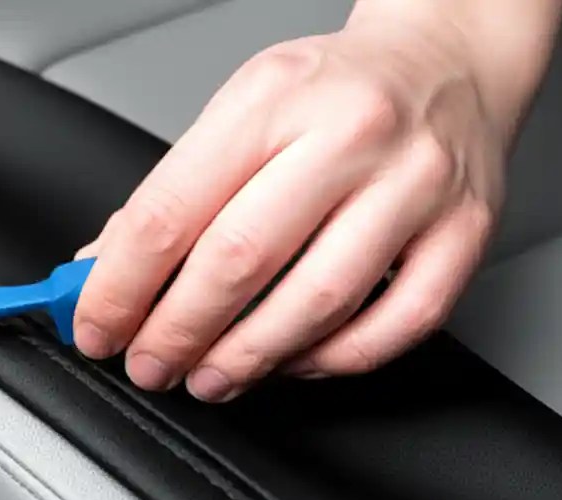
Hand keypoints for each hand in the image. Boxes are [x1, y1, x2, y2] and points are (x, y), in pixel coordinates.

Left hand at [72, 0, 561, 400]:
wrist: (449, 61)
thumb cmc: (339, 91)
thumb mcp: (244, 110)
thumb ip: (177, 191)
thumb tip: (105, 269)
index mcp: (276, 97)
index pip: (172, 209)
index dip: (121, 286)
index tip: (97, 326)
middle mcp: (351, 135)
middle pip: (240, 260)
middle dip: (176, 332)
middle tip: (149, 365)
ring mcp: (416, 186)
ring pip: (317, 302)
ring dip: (247, 358)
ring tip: (209, 377)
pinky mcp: (465, 234)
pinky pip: (395, 325)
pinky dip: (333, 360)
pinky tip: (293, 362)